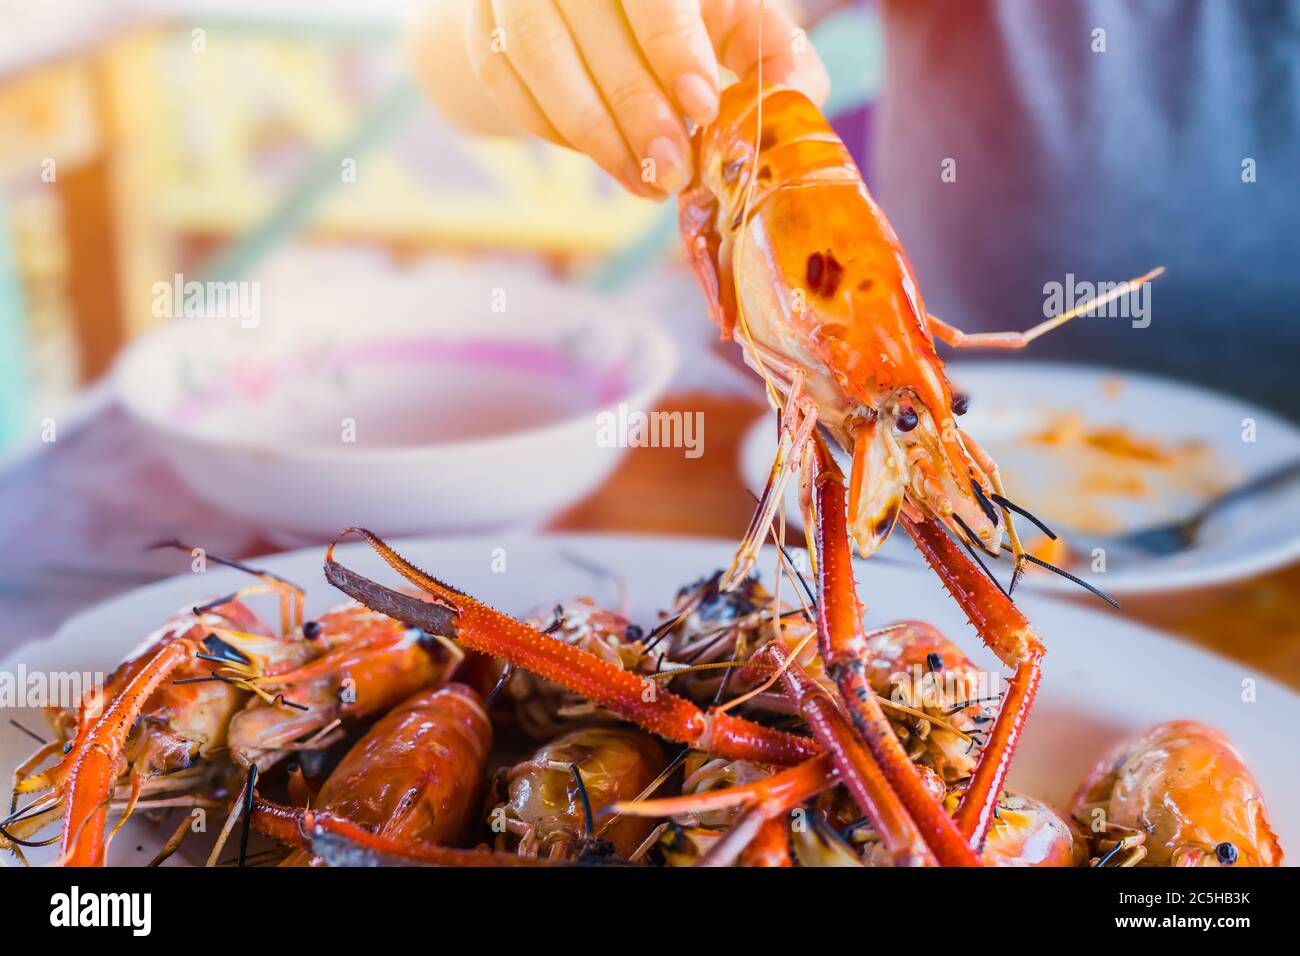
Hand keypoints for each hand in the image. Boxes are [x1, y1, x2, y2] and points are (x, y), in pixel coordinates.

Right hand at [450, 0, 828, 197]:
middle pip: (585, 18)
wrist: (598, 9)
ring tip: (641, 181)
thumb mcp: (734, 20)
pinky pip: (504, 80)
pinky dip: (553, 128)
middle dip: (634, 106)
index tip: (701, 107)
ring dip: (590, 130)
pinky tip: (601, 156)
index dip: (671, 44)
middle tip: (672, 171)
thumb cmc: (684, 15)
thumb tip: (794, 99)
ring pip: (534, 51)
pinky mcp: (481, 22)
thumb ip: (772, 52)